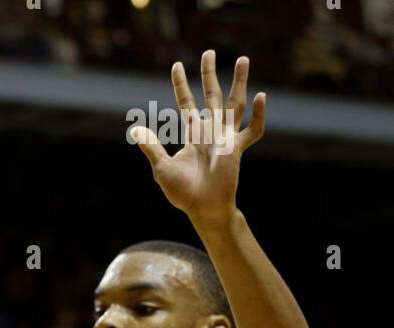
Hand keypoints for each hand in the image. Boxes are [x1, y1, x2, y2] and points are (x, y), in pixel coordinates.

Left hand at [130, 52, 264, 227]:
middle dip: (209, 74)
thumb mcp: (162, 168)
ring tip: (243, 59)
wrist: (203, 209)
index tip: (176, 65)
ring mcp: (226, 138)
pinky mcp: (237, 149)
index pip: (186, 103)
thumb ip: (152, 146)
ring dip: (239, 82)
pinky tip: (260, 97)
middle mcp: (210, 131)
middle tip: (209, 52)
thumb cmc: (182, 192)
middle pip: (211, 96)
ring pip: (235, 104)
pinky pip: (253, 130)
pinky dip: (259, 116)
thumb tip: (134, 128)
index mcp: (193, 134)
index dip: (180, 85)